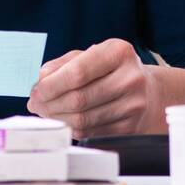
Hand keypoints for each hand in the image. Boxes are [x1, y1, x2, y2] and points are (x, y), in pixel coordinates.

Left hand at [27, 39, 156, 138]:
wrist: (148, 90)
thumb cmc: (111, 70)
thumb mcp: (90, 56)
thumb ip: (62, 65)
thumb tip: (40, 83)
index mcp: (119, 52)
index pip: (78, 72)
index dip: (52, 85)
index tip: (37, 91)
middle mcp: (130, 78)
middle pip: (79, 98)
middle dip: (50, 104)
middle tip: (36, 104)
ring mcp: (133, 104)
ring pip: (83, 119)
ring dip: (57, 117)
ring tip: (47, 111)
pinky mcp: (130, 126)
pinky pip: (90, 132)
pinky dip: (71, 128)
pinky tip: (65, 119)